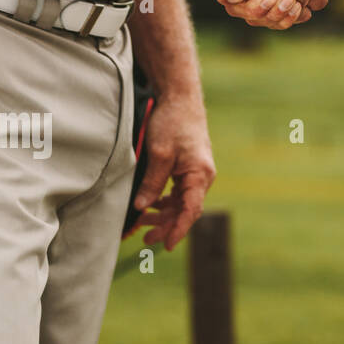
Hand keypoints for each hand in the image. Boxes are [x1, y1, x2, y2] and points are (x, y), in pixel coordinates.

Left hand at [131, 93, 216, 250]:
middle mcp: (201, 176)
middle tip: (146, 239)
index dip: (178, 230)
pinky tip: (149, 206)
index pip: (191, 210)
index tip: (167, 245)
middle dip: (166, 226)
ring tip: (143, 224)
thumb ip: (152, 183)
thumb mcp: (159, 154)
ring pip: (180, 202)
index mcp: (199, 175)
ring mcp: (195, 172)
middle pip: (185, 210)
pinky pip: (177, 191)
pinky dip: (164, 201)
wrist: (180, 98)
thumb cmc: (173, 122)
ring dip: (163, 214)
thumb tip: (142, 206)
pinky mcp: (187, 168)